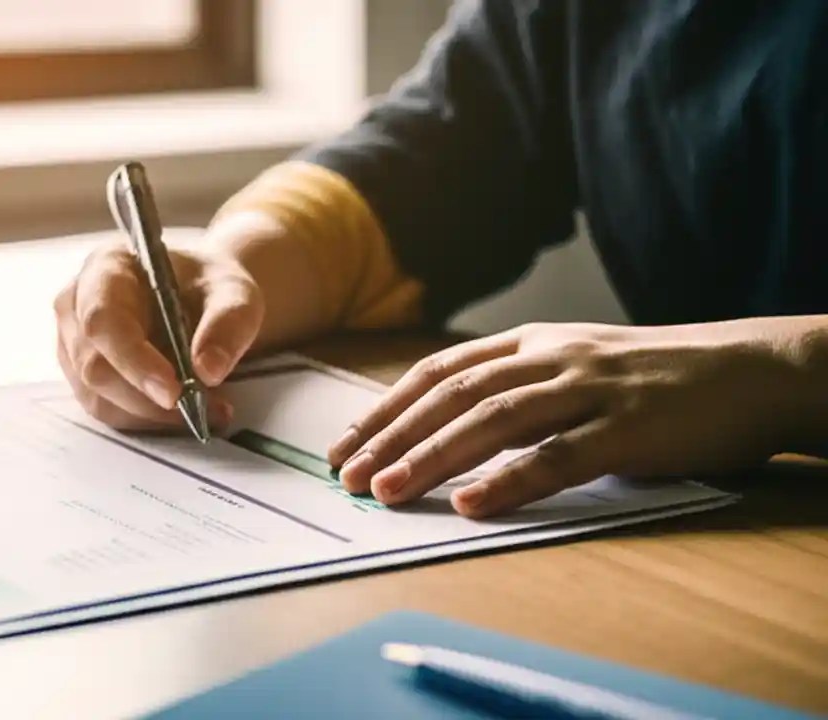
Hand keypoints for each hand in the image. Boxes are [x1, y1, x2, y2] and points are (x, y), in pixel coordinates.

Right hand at [54, 234, 263, 429]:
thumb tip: (208, 370)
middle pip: (95, 367)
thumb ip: (227, 324)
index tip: (174, 391)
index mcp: (106, 268)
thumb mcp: (233, 293)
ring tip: (205, 409)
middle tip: (203, 407)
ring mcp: (73, 344)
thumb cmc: (208, 287)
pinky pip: (107, 411)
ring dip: (152, 414)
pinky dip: (147, 420)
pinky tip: (182, 412)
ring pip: (99, 397)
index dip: (134, 360)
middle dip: (148, 398)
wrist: (200, 297)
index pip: (103, 320)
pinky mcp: (82, 377)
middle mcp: (76, 305)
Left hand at [328, 318, 824, 517]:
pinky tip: (472, 504)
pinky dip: (511, 480)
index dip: (386, 408)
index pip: (439, 371)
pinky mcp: (629, 428)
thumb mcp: (576, 367)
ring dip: (433, 457)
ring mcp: (591, 389)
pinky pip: (560, 455)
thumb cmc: (656, 379)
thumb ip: (519, 391)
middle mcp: (552, 357)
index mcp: (533, 342)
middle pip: (453, 394)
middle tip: (347, 477)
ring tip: (388, 493)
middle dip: (392, 437)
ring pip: (494, 420)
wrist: (753, 370)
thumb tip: (447, 433)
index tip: (344, 445)